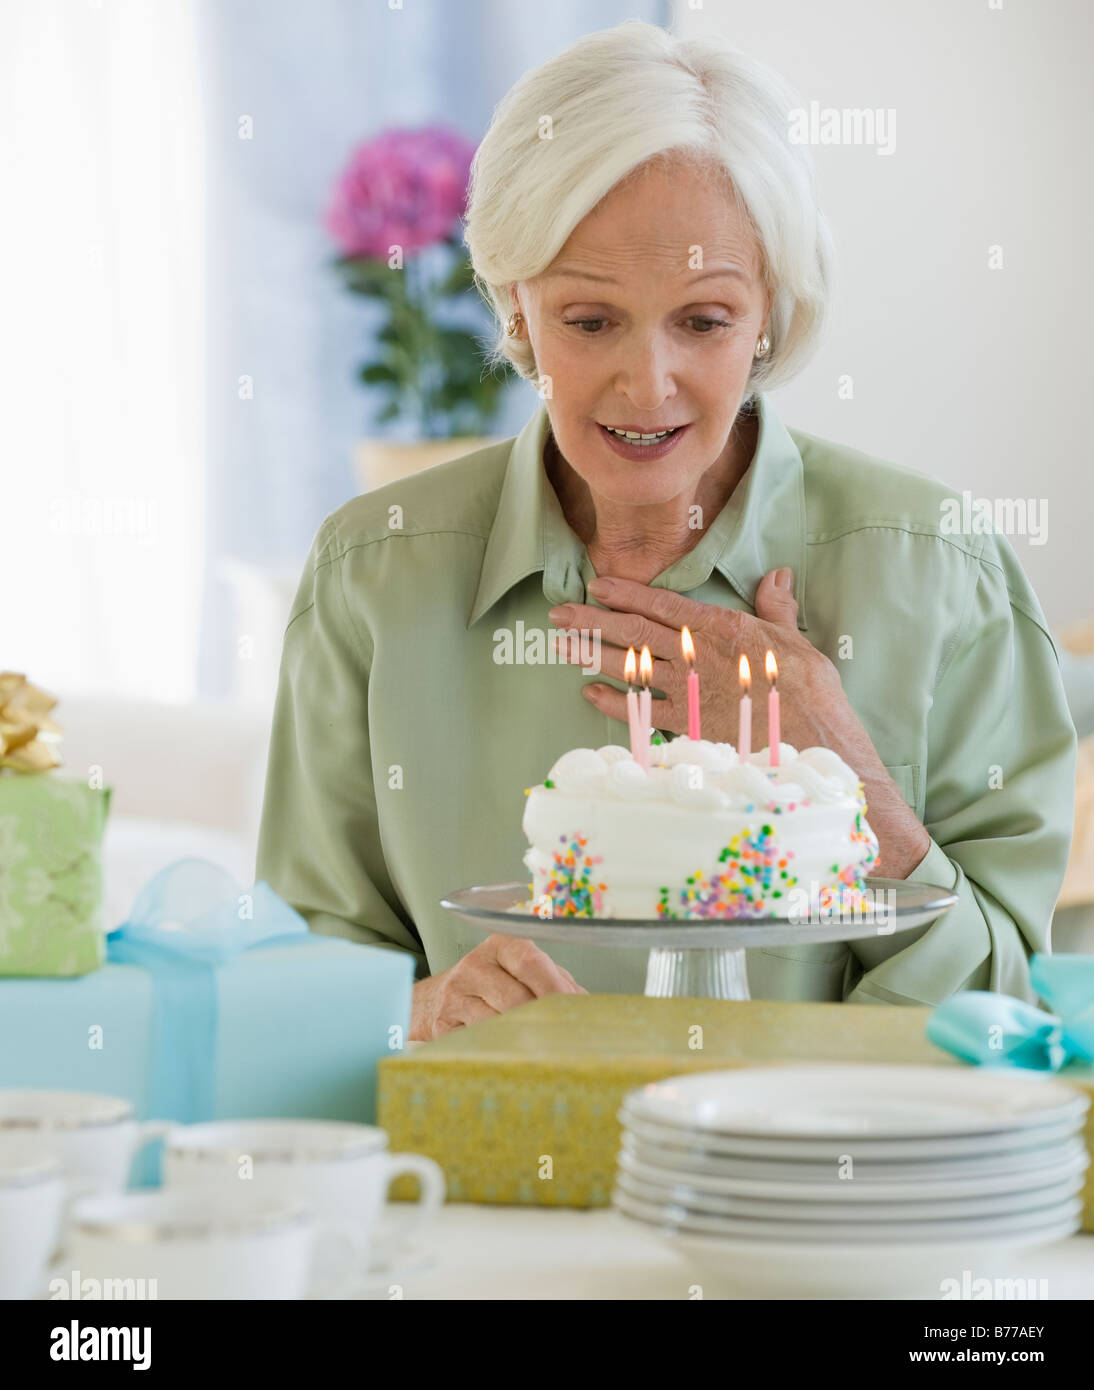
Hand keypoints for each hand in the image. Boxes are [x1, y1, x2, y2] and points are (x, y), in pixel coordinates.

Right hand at [410, 933, 586, 1040]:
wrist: (437, 1000)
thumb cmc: (496, 985)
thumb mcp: (524, 972)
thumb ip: (557, 983)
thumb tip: (585, 1007)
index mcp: (501, 946)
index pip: (530, 962)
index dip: (554, 988)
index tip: (573, 1009)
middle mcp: (474, 966)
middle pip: (515, 998)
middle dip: (542, 1020)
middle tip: (564, 1039)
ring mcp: (455, 997)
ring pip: (496, 1024)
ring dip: (523, 1040)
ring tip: (543, 1051)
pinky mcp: (443, 1027)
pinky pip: (477, 1043)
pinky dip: (499, 1052)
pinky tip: (514, 1057)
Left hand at [548, 567, 933, 876]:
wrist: (814, 747)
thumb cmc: (812, 696)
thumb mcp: (797, 644)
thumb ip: (778, 610)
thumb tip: (776, 576)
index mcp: (722, 629)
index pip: (664, 604)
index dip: (627, 593)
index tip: (596, 584)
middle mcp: (696, 656)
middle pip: (634, 633)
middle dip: (593, 621)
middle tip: (559, 614)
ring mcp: (687, 693)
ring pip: (629, 667)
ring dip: (592, 655)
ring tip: (562, 645)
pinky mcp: (684, 727)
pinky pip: (638, 712)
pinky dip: (612, 702)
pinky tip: (589, 693)